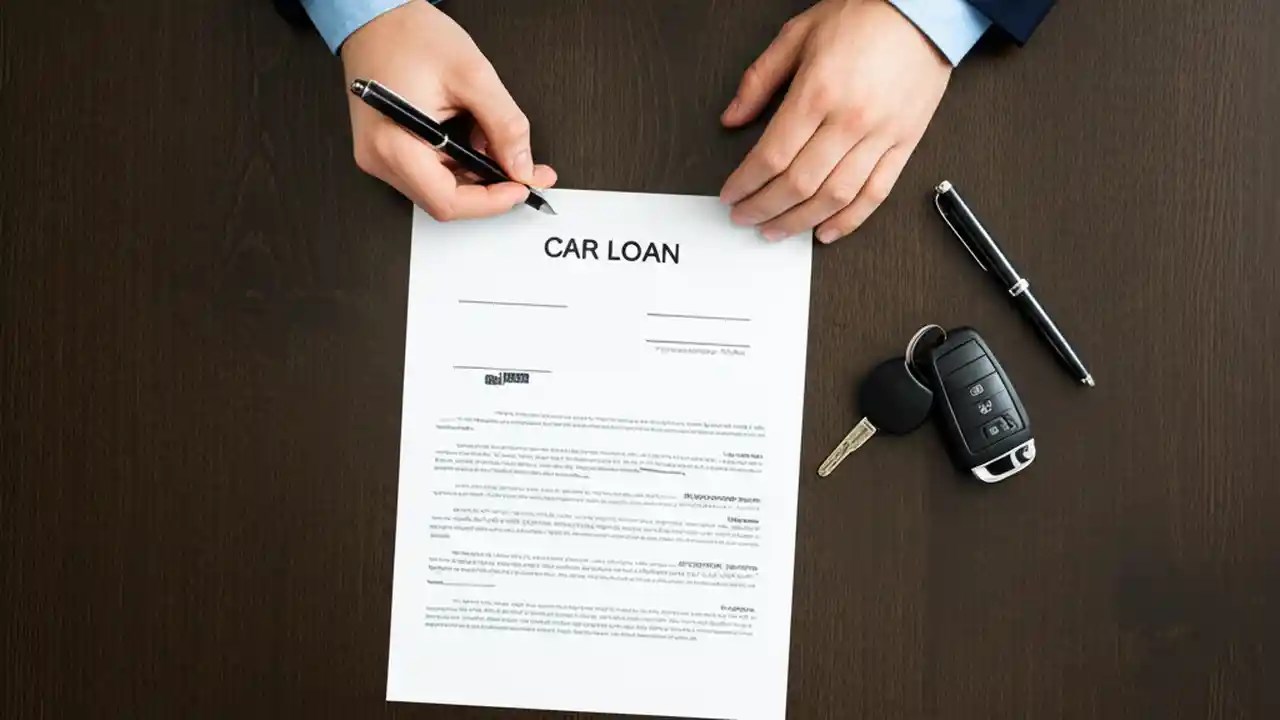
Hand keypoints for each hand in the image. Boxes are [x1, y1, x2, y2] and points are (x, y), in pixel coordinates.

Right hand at [341, 2, 555, 219]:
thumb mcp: (472, 76)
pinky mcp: (387, 150)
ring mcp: (381, 156)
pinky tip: (477, 144)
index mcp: (394, 144)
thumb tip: (522, 165)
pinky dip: (461, 165)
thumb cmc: (410, 36)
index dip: (490, 201)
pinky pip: (430, 173)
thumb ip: (504, 125)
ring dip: (477, 177)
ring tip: (501, 150)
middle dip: (490, 190)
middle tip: (524, 173)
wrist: (378, 17)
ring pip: (440, 189)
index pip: (448, 201)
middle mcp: (380, 158)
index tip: (520, 187)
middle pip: (444, 201)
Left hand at [719, 0, 950, 242]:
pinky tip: (825, 231)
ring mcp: (880, 135)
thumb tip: (732, 118)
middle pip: (798, 184)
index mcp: (818, 92)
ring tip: (777, 231)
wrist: (924, 9)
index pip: (771, 156)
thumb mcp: (797, 35)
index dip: (746, 184)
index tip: (731, 196)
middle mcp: (849, 120)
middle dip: (764, 209)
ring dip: (800, 222)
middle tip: (745, 218)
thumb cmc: (864, 16)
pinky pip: (876, 194)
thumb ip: (759, 80)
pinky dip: (849, 220)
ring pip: (835, 197)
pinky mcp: (905, 144)